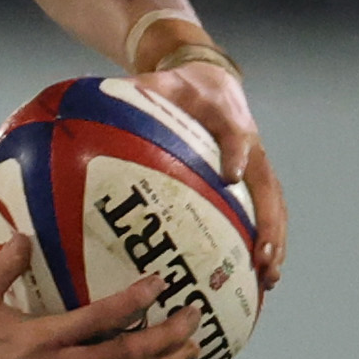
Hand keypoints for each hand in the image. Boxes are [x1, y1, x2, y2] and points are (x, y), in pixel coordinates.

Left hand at [131, 60, 286, 290]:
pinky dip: (268, 241)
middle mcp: (248, 145)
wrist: (208, 80)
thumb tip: (84, 104)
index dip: (234, 152)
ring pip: (273, 205)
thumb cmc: (178, 88)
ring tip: (268, 277)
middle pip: (266, 185)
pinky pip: (266, 211)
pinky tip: (261, 274)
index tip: (228, 177)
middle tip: (260, 257)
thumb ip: (128, 95)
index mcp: (224, 118)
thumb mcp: (155, 84)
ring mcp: (254, 165)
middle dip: (266, 223)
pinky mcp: (253, 180)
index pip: (233, 132)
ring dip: (274, 241)